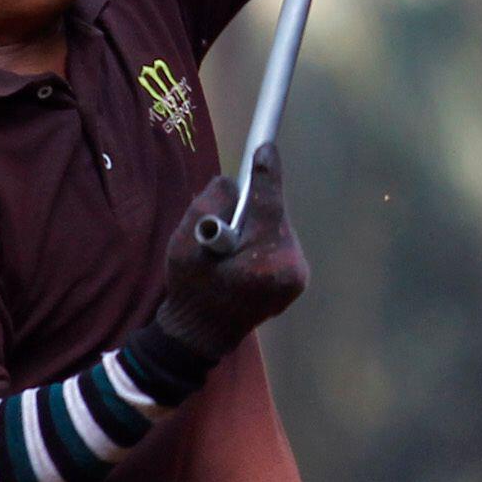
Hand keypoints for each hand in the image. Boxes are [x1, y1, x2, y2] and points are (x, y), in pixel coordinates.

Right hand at [157, 146, 308, 359]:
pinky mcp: (296, 278)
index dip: (266, 175)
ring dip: (256, 225)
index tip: (265, 148)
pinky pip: (278, 242)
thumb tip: (233, 182)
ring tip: (230, 244)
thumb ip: (207, 206)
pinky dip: (260, 239)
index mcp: (266, 264)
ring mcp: (298, 277)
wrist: (201, 334)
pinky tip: (242, 253)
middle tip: (228, 218)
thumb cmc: (190, 291)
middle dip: (252, 209)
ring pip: (276, 228)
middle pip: (274, 216)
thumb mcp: (183, 246)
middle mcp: (291, 269)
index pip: (269, 207)